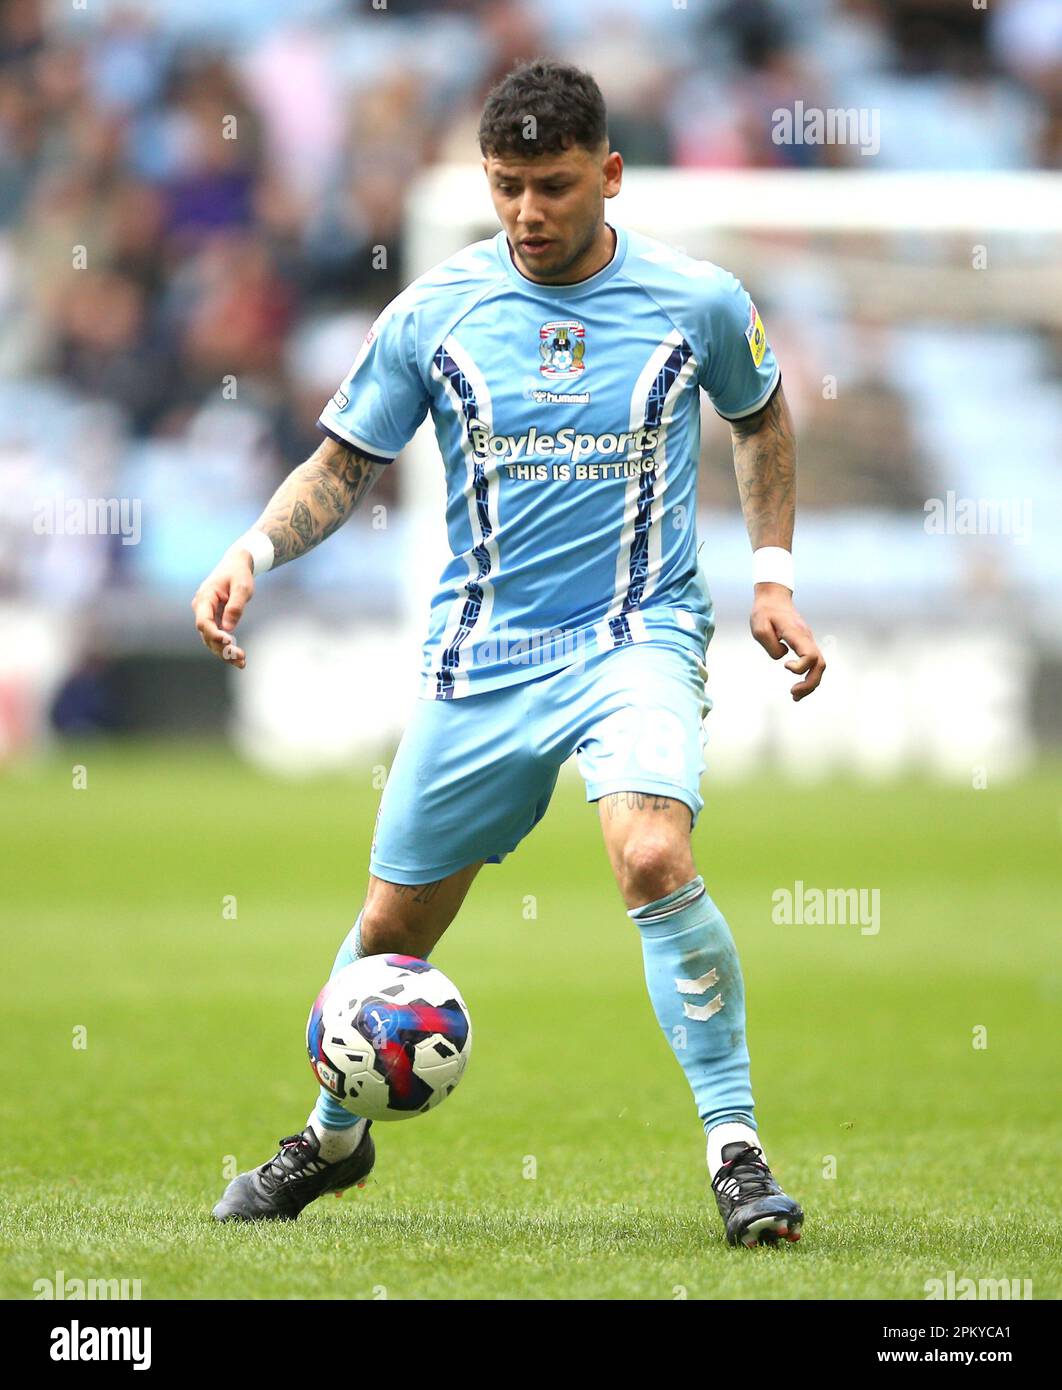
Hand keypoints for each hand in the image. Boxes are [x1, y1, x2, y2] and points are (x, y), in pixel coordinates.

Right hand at [191, 548, 254, 667]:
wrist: (236, 565)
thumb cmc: (239, 574)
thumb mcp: (242, 587)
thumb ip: (236, 606)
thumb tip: (229, 628)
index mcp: (204, 598)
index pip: (203, 621)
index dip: (213, 633)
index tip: (228, 641)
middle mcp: (201, 608)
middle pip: (206, 634)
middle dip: (222, 648)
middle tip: (240, 657)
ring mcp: (206, 615)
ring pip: (211, 639)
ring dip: (225, 652)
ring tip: (242, 663)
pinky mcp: (214, 619)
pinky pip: (217, 636)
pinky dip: (227, 647)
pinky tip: (239, 659)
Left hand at [749, 583, 825, 700]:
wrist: (774, 598)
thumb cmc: (765, 612)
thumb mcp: (759, 627)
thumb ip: (770, 645)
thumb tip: (783, 658)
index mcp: (797, 633)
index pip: (810, 655)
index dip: (801, 667)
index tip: (785, 665)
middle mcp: (807, 638)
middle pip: (820, 664)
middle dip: (810, 683)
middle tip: (793, 694)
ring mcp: (808, 641)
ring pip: (820, 666)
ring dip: (810, 683)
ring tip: (795, 695)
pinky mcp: (806, 644)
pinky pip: (814, 663)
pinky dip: (808, 676)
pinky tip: (798, 687)